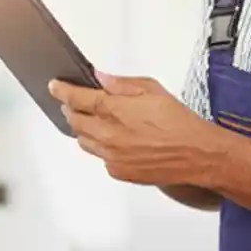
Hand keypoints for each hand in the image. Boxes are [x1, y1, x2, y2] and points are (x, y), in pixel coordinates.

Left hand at [48, 71, 222, 186]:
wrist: (195, 153)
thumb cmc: (178, 121)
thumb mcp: (152, 89)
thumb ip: (121, 84)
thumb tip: (100, 78)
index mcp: (114, 110)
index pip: (77, 99)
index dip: (62, 91)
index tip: (54, 86)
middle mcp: (107, 135)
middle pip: (75, 121)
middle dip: (71, 109)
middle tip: (74, 102)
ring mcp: (111, 156)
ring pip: (84, 141)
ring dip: (84, 129)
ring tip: (95, 121)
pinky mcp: (119, 172)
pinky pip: (101, 158)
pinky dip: (102, 147)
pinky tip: (116, 140)